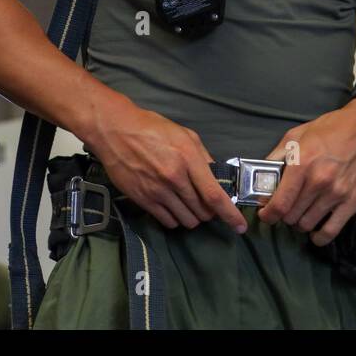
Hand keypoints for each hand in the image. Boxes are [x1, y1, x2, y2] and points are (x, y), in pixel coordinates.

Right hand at [84, 93, 248, 233]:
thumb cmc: (152, 128)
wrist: (115, 131)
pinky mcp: (143, 199)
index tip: (240, 227)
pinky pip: (167, 221)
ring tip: (189, 204)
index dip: (230, 215)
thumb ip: (203, 157)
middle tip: (206, 203)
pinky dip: (175, 219)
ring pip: (187, 220)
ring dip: (193, 217)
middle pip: (202, 211)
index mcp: (188, 159)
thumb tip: (217, 177)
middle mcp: (174, 178)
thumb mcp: (185, 135)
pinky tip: (173, 207)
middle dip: (210, 212)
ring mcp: (157, 191)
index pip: (214, 195)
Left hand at [258, 96, 355, 246]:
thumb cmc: (334, 128)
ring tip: (302, 213)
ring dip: (300, 223)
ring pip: (307, 225)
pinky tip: (316, 233)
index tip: (266, 214)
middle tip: (287, 207)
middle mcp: (319, 182)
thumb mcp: (298, 134)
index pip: (279, 204)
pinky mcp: (353, 201)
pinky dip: (320, 237)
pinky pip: (331, 231)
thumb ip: (278, 155)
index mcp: (302, 164)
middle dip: (284, 215)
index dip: (268, 215)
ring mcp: (337, 194)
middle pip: (291, 216)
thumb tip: (262, 175)